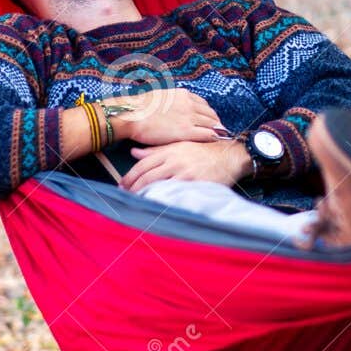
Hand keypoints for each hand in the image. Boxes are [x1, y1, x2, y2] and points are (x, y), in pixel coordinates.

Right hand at [102, 88, 222, 146]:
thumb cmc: (140, 108)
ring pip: (212, 123)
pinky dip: (214, 137)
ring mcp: (189, 117)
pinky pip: (207, 134)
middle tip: (219, 130)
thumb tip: (172, 106)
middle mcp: (189, 104)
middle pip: (211, 113)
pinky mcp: (187, 131)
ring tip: (221, 137)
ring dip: (218, 130)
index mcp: (183, 94)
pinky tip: (216, 142)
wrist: (132, 115)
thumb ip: (171, 101)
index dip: (209, 113)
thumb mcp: (160, 97)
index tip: (210, 119)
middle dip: (216, 122)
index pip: (204, 104)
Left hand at [121, 138, 251, 192]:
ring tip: (135, 202)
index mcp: (168, 150)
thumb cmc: (203, 152)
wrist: (228, 156)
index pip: (143, 164)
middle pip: (146, 175)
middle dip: (133, 187)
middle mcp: (173, 160)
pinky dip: (161, 198)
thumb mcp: (178, 146)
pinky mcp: (192, 181)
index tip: (122, 185)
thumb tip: (134, 153)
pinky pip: (172, 191)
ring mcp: (182, 171)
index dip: (130, 176)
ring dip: (143, 194)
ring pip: (156, 183)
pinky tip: (154, 204)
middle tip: (124, 197)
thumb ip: (155, 150)